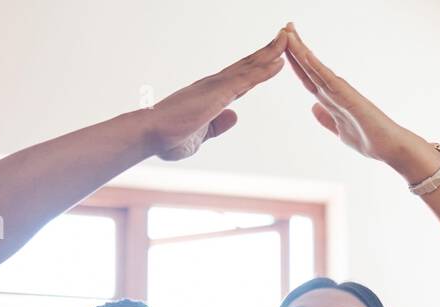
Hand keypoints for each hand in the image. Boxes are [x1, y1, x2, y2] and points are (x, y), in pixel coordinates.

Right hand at [144, 29, 287, 160]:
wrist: (151, 135)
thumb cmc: (168, 138)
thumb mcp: (201, 135)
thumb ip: (217, 126)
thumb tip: (234, 116)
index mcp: (211, 96)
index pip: (241, 79)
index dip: (257, 67)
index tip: (272, 58)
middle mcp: (214, 85)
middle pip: (247, 65)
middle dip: (267, 51)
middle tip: (284, 36)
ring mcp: (216, 87)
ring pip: (249, 66)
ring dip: (270, 52)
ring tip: (287, 38)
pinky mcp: (217, 94)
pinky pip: (246, 79)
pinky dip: (264, 70)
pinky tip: (279, 62)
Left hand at [283, 22, 439, 180]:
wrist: (389, 147)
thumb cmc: (369, 140)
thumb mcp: (339, 131)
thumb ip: (326, 119)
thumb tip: (313, 107)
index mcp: (331, 100)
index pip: (308, 78)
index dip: (295, 63)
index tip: (283, 47)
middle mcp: (335, 91)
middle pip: (309, 67)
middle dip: (296, 48)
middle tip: (285, 26)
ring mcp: (341, 92)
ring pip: (316, 68)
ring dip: (301, 51)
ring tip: (289, 32)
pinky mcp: (349, 96)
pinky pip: (328, 79)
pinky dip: (316, 67)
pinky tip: (305, 54)